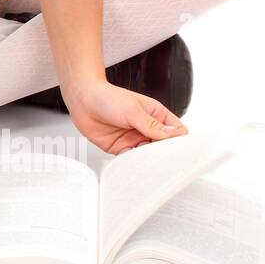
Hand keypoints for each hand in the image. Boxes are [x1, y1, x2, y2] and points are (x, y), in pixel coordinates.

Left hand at [64, 80, 187, 154]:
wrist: (82, 100)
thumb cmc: (107, 97)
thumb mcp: (133, 110)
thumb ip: (152, 125)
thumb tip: (173, 134)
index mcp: (155, 114)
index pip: (176, 130)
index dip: (180, 141)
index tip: (182, 151)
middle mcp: (147, 128)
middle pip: (164, 146)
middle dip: (166, 154)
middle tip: (168, 163)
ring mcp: (134, 138)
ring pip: (149, 154)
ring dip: (150, 160)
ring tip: (152, 166)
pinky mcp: (121, 147)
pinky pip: (132, 159)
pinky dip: (134, 164)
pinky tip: (135, 166)